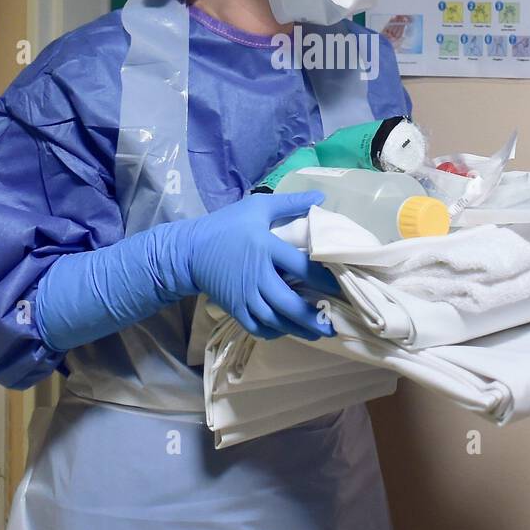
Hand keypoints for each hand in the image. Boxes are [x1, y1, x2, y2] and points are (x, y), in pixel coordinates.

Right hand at [184, 192, 337, 340]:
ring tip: (317, 333)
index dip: (323, 279)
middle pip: (289, 303)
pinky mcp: (234, 308)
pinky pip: (257, 327)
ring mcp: (245, 295)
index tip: (339, 286)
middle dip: (313, 317)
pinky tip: (286, 330)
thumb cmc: (226, 226)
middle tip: (333, 325)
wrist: (189, 251)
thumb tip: (321, 196)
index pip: (300, 266)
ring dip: (297, 329)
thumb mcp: (257, 207)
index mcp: (266, 248)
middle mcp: (257, 275)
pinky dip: (273, 333)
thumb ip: (290, 202)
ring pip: (275, 320)